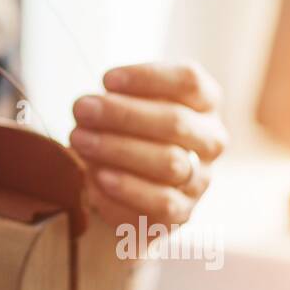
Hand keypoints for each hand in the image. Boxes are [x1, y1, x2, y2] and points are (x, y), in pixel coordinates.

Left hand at [68, 61, 227, 231]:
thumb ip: (111, 101)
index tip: (107, 79)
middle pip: (176, 121)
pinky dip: (127, 188)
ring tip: (79, 139)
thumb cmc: (125, 131)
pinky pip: (161, 203)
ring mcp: (200, 178)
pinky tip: (98, 176)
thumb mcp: (124, 104)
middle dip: (123, 114)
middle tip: (82, 109)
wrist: (122, 186)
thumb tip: (88, 108)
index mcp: (204, 103)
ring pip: (170, 163)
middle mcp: (209, 140)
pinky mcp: (182, 212)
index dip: (148, 78)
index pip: (190, 81)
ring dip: (118, 149)